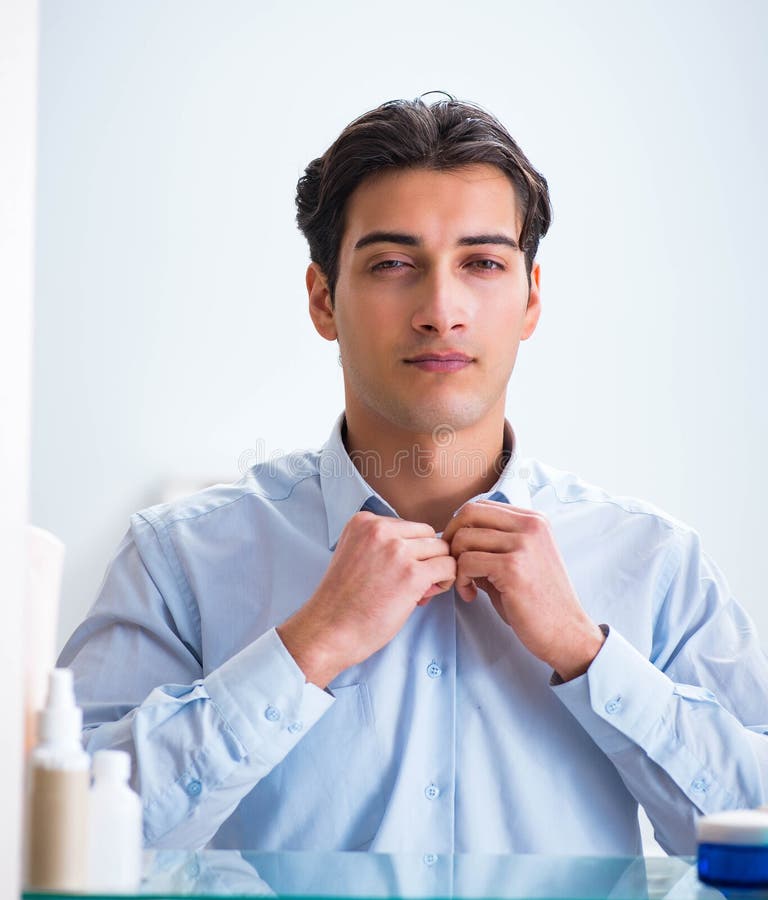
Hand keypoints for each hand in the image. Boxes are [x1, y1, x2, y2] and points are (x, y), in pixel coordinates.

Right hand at [278, 511, 455, 687]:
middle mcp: (380, 530)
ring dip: (437, 568)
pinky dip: (446, 580)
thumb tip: (423, 550)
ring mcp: (396, 551)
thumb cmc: (342, 601)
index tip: (397, 571)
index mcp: (364, 521)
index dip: (408, 550)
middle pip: (427, 534)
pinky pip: (448, 567)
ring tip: (420, 590)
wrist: (329, 630)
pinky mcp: (412, 574)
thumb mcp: (354, 554)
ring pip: (440, 549)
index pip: (406, 526)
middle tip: (412, 583)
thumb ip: (382, 544)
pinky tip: (427, 594)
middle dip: (426, 556)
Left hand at [441, 499, 603, 680]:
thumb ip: (491, 545)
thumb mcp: (519, 561)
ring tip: (467, 585)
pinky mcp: (513, 568)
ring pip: (464, 539)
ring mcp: (523, 545)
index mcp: (534, 520)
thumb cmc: (538, 601)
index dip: (460, 526)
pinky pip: (466, 563)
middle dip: (451, 538)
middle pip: (469, 513)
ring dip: (455, 565)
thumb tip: (454, 536)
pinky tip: (471, 595)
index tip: (459, 551)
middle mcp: (531, 526)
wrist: (566, 632)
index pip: (481, 505)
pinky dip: (460, 580)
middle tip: (453, 564)